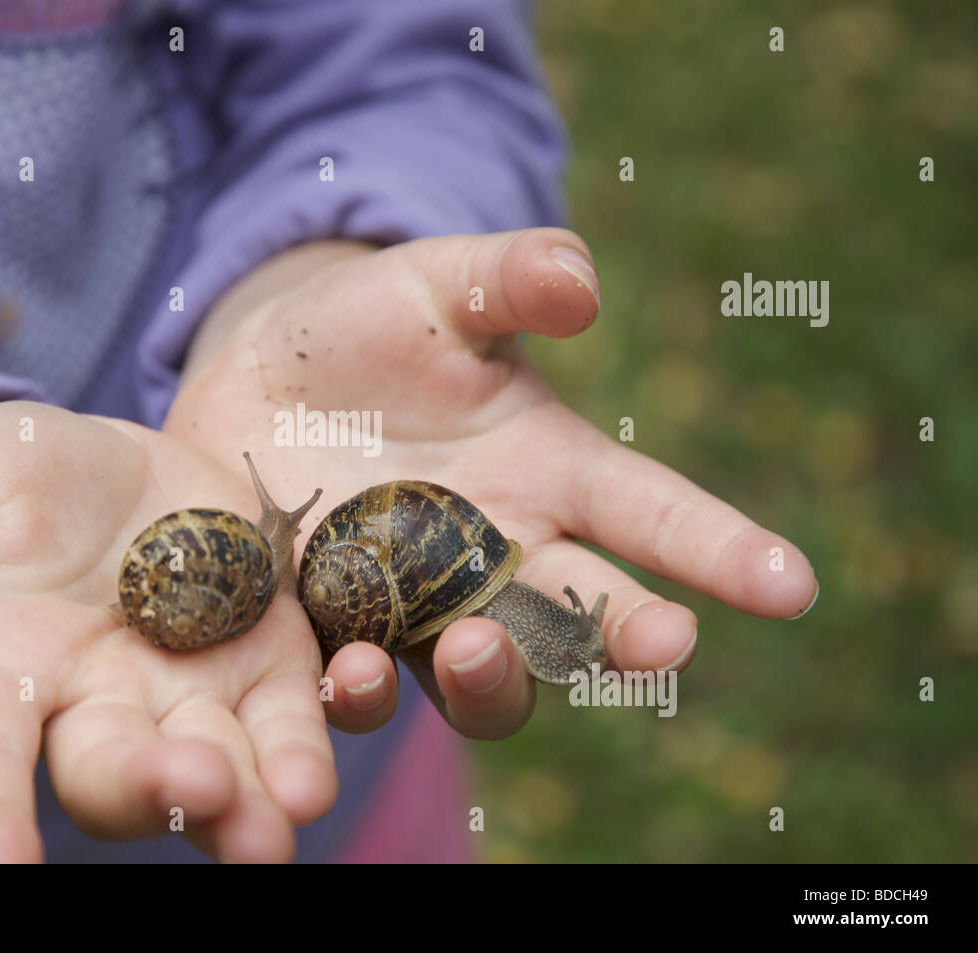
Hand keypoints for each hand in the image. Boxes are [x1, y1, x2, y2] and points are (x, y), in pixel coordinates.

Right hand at [0, 402, 334, 861]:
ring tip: (292, 805)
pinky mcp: (273, 650)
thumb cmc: (1, 486)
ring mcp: (197, 685)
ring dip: (262, 784)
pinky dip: (335, 706)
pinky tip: (363, 689)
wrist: (100, 478)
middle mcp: (104, 706)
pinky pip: (308, 696)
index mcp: (8, 676)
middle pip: (120, 772)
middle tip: (198, 788)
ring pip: (230, 755)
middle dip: (156, 786)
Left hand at [166, 229, 818, 738]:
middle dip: (629, 634)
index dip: (721, 547)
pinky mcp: (336, 632)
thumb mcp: (436, 287)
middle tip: (662, 641)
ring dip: (493, 676)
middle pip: (581, 617)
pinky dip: (361, 689)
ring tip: (471, 644)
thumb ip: (508, 277)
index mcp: (549, 472)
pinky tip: (345, 671)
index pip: (652, 513)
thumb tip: (580, 282)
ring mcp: (418, 605)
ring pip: (484, 677)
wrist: (257, 381)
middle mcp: (498, 554)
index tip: (791, 585)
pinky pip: (362, 685)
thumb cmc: (366, 327)